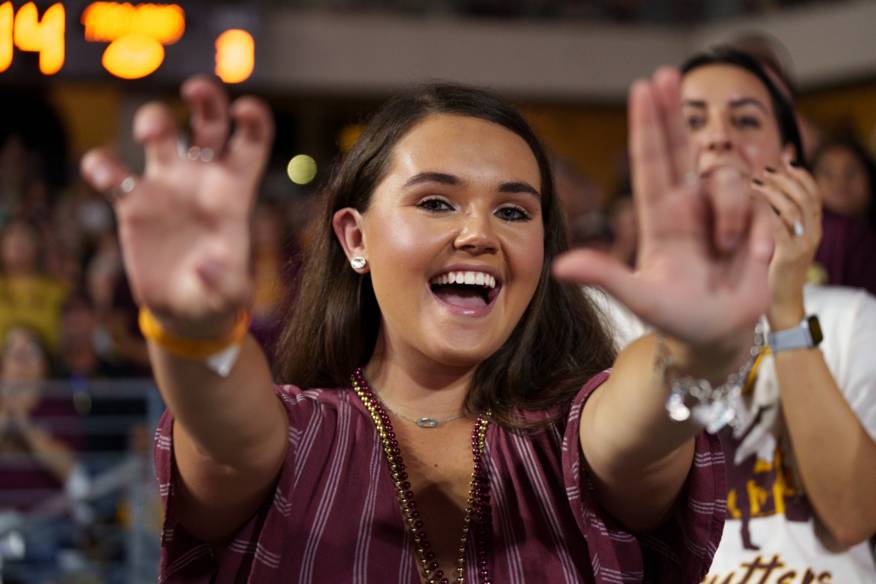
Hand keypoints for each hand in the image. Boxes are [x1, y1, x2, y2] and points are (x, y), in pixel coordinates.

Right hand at [80, 76, 273, 335]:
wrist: (186, 313)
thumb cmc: (219, 299)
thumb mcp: (231, 297)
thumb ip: (225, 282)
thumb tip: (205, 264)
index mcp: (234, 193)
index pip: (251, 142)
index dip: (252, 118)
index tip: (244, 108)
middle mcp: (202, 179)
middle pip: (208, 121)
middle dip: (205, 97)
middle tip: (195, 88)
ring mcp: (166, 187)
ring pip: (160, 132)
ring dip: (154, 119)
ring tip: (151, 134)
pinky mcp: (133, 204)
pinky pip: (112, 172)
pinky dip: (102, 165)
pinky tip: (104, 175)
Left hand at [553, 68, 772, 369]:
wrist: (715, 337)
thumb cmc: (673, 317)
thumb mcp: (638, 298)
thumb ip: (605, 278)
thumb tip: (560, 268)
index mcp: (658, 217)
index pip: (650, 162)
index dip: (648, 125)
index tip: (643, 88)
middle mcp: (688, 206)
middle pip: (680, 146)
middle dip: (673, 111)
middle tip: (666, 73)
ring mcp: (721, 212)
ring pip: (728, 178)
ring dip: (730, 212)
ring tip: (725, 250)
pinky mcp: (753, 222)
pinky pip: (759, 207)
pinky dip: (756, 232)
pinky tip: (752, 258)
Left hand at [751, 153, 821, 329]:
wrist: (781, 304)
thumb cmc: (773, 269)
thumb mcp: (780, 240)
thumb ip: (777, 217)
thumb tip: (764, 188)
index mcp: (813, 226)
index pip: (813, 191)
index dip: (800, 173)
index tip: (784, 159)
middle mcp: (813, 233)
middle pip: (804, 195)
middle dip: (783, 179)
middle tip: (762, 171)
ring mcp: (803, 245)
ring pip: (793, 207)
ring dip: (772, 192)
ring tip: (753, 184)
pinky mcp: (788, 256)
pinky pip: (779, 227)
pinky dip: (766, 213)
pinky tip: (750, 205)